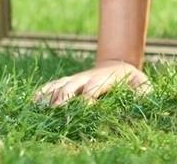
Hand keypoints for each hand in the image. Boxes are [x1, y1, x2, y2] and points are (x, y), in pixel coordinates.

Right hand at [33, 61, 151, 106]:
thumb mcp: (142, 86)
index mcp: (104, 79)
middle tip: (55, 111)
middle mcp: (86, 78)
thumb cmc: (132, 82)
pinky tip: (32, 102)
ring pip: (59, 86)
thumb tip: (144, 103)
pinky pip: (52, 86)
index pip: (93, 89)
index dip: (87, 99)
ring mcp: (75, 79)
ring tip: (37, 107)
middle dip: (63, 98)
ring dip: (49, 95)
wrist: (119, 66)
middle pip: (71, 87)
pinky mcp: (68, 82)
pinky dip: (42, 92)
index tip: (84, 110)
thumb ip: (144, 94)